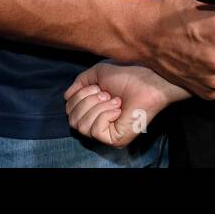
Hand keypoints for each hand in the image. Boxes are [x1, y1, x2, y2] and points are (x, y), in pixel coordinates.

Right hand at [64, 62, 188, 147]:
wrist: (147, 79)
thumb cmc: (127, 74)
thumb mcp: (97, 73)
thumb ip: (80, 83)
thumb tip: (67, 96)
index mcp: (93, 110)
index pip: (69, 111)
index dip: (79, 96)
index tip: (98, 87)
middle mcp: (98, 124)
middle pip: (72, 119)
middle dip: (88, 101)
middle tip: (107, 93)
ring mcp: (107, 134)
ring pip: (81, 126)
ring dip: (98, 107)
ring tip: (115, 100)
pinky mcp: (115, 140)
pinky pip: (95, 131)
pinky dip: (105, 115)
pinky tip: (118, 109)